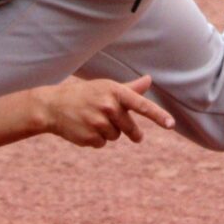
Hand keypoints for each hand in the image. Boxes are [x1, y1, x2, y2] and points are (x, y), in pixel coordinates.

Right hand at [37, 75, 173, 148]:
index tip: (171, 124)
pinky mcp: (89, 137)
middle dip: (127, 130)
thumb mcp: (105, 87)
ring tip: (91, 120)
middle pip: (130, 128)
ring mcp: (98, 123)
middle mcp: (108, 106)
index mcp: (114, 92)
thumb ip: (130, 88)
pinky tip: (84, 128)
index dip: (158, 115)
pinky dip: (95, 139)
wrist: (53, 106)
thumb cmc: (85, 94)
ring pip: (116, 137)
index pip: (141, 105)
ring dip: (107, 132)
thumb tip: (149, 80)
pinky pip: (102, 144)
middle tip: (113, 121)